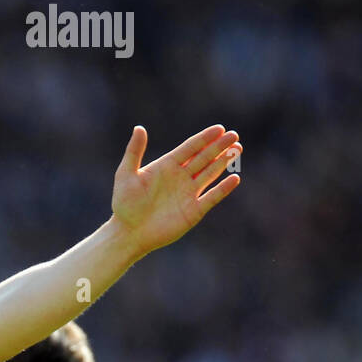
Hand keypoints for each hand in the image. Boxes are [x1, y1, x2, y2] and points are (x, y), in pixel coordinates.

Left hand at [111, 124, 240, 258]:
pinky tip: (234, 178)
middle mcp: (181, 177)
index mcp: (167, 166)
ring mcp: (188, 194)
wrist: (128, 234)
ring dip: (223, 162)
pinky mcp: (193, 211)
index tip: (219, 129)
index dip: (205, 138)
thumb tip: (139, 127)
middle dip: (219, 147)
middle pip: (204, 158)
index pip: (190, 148)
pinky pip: (212, 197)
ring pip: (210, 173)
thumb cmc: (124, 205)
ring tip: (237, 149)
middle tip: (233, 135)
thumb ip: (134, 152)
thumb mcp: (126, 175)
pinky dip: (223, 189)